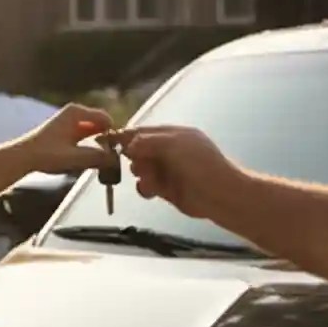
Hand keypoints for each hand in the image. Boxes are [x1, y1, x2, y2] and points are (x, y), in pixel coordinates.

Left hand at [20, 103, 118, 173]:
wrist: (23, 157)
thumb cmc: (46, 154)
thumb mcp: (74, 157)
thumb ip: (97, 157)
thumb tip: (116, 159)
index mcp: (77, 111)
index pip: (106, 119)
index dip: (113, 135)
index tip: (114, 152)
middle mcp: (74, 112)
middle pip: (101, 125)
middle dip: (106, 141)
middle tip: (108, 159)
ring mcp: (70, 121)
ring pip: (93, 132)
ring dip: (98, 146)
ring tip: (98, 162)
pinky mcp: (66, 131)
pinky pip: (85, 137)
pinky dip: (89, 147)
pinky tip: (86, 160)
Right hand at [106, 125, 244, 217]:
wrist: (221, 195)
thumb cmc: (201, 164)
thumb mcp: (174, 144)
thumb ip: (148, 141)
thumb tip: (127, 144)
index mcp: (173, 135)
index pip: (143, 131)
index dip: (125, 135)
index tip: (106, 140)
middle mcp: (168, 151)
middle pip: (137, 150)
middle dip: (134, 157)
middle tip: (139, 163)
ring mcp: (166, 170)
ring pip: (140, 169)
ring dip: (141, 173)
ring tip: (152, 179)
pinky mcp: (165, 189)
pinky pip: (146, 186)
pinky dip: (145, 187)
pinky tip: (152, 191)